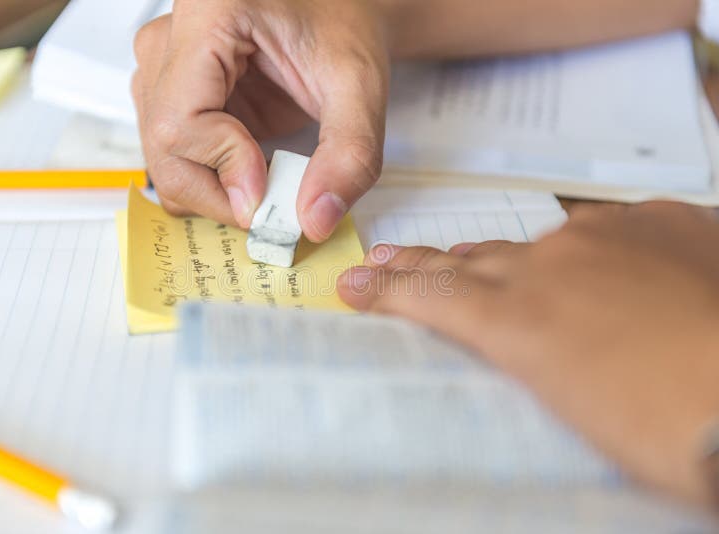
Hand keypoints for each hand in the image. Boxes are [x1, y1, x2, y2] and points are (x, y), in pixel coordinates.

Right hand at [132, 0, 390, 240]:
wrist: (339, 10)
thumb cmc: (343, 23)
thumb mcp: (359, 85)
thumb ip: (348, 155)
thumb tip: (315, 219)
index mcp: (207, 16)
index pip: (180, 122)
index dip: (224, 169)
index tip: (267, 189)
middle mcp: (169, 40)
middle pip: (163, 149)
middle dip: (219, 194)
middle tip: (272, 205)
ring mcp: (163, 70)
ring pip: (164, 162)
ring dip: (217, 190)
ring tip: (269, 175)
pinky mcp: (173, 97)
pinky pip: (177, 160)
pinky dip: (215, 181)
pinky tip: (253, 165)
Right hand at [338, 201, 718, 504]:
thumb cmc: (667, 431)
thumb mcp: (575, 411)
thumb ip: (538, 365)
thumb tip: (536, 351)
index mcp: (517, 321)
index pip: (434, 296)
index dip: (388, 289)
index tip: (353, 283)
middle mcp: (549, 264)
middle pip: (469, 258)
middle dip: (421, 262)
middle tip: (385, 257)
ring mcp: (607, 235)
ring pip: (537, 243)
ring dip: (504, 258)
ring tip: (473, 258)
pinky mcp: (663, 219)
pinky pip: (609, 230)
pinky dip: (592, 251)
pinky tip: (597, 262)